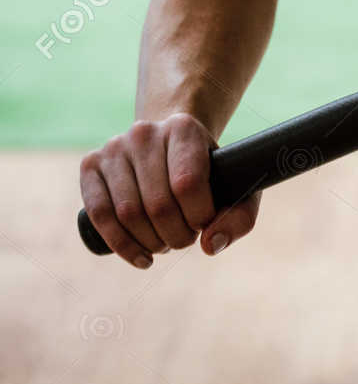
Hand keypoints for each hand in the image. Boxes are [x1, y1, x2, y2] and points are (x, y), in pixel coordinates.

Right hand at [79, 112, 260, 267]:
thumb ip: (241, 215)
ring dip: (151, 243)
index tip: (205, 222)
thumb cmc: (204, 171)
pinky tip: (142, 257)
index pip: (188, 184)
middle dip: (176, 235)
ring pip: (128, 214)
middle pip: (158, 205)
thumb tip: (209, 244)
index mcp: (183, 127)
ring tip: (165, 242)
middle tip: (185, 238)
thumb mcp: (234, 183)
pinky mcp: (90, 165)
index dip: (199, 216)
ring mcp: (114, 147)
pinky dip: (122, 245)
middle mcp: (145, 132)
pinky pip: (99, 215)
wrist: (168, 145)